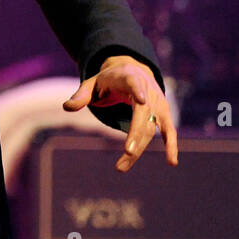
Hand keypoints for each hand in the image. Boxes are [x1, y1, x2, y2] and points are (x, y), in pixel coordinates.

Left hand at [63, 55, 178, 171]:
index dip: (138, 90)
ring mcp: (158, 103)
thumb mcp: (91, 83)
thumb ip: (81, 95)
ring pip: (151, 128)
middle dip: (136, 133)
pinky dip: (171, 145)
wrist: (134, 72)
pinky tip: (172, 162)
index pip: (134, 83)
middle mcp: (148, 91)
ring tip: (122, 166)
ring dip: (139, 147)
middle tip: (127, 152)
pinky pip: (168, 131)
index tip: (141, 100)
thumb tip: (66, 107)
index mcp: (129, 78)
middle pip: (143, 114)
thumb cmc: (109, 80)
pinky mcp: (163, 115)